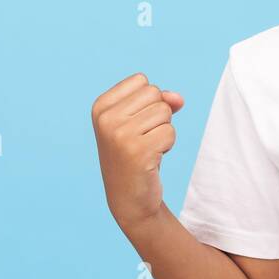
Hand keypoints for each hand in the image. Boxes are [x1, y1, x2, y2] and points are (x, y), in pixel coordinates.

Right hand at [91, 73, 184, 228]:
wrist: (129, 197)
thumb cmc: (136, 153)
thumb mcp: (142, 120)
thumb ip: (161, 100)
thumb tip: (178, 98)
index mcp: (101, 106)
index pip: (142, 81)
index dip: (149, 101)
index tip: (135, 124)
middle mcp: (106, 118)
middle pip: (155, 93)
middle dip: (158, 115)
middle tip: (143, 138)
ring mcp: (119, 135)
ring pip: (165, 111)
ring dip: (163, 130)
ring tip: (147, 148)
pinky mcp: (138, 151)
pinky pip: (170, 132)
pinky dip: (167, 145)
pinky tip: (151, 159)